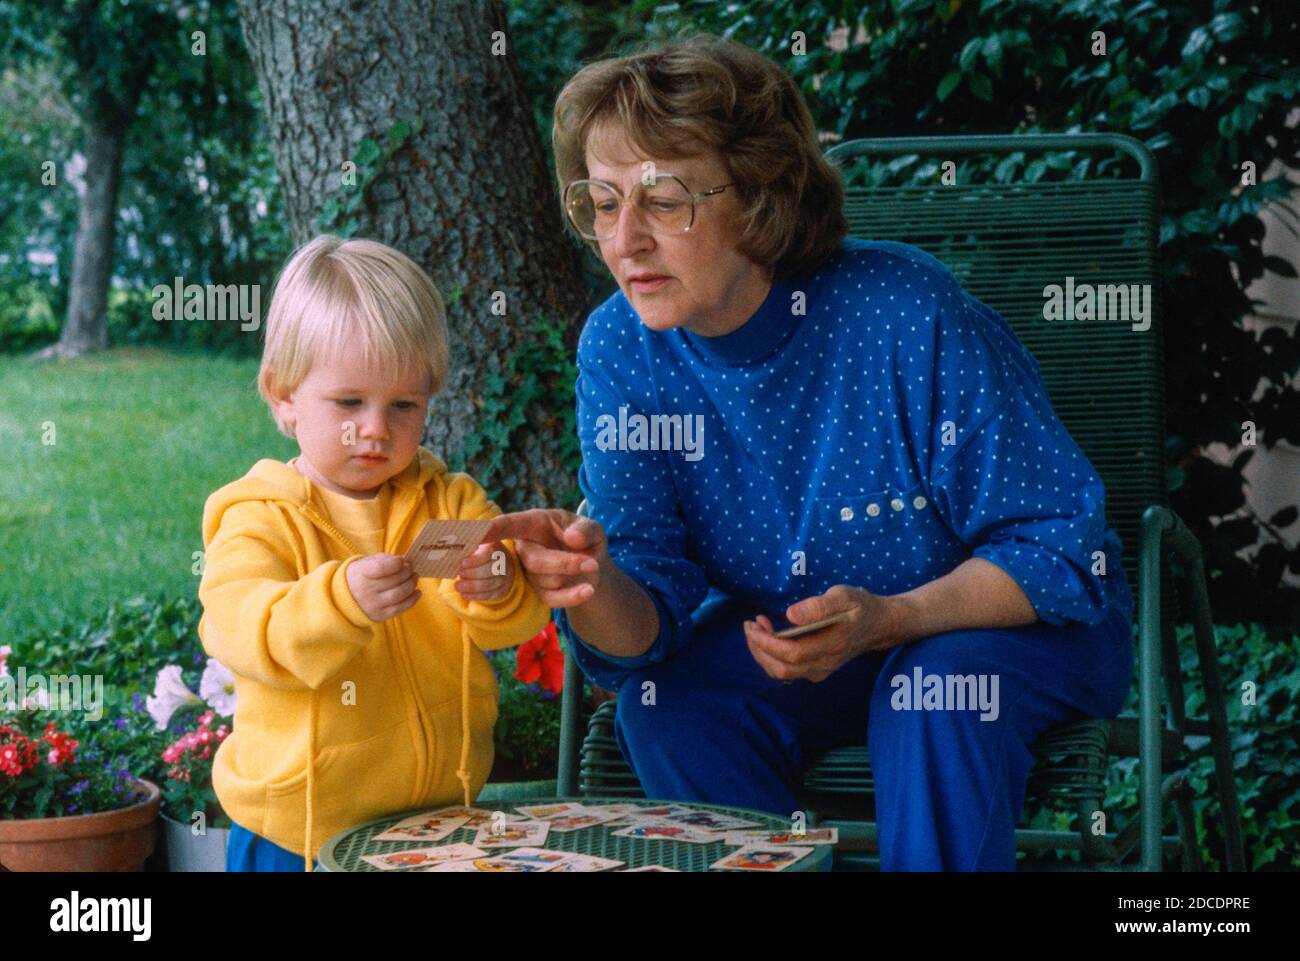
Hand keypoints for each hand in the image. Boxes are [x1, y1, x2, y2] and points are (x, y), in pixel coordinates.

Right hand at [345, 552, 419, 621]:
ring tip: (414, 577)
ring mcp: (373, 605)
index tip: (401, 560)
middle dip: (407, 572)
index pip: (381, 568)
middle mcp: (366, 590)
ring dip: (411, 584)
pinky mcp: (380, 615)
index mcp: (361, 573)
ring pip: (399, 594)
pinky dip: (412, 599)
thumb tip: (404, 562)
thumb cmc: (362, 576)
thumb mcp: (366, 562)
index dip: (396, 563)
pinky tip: (417, 592)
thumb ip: (384, 560)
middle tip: (411, 568)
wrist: (344, 599)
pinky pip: (400, 608)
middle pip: (394, 580)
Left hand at [453, 539, 514, 602]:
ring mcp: (505, 578)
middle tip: (459, 574)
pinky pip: (489, 595)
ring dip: (472, 586)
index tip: (463, 563)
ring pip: (489, 584)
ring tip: (458, 586)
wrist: (499, 567)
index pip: (489, 553)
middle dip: (473, 573)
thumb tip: (455, 553)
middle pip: (491, 570)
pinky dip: (475, 596)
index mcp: (496, 549)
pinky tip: (464, 595)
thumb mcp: (478, 548)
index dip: (476, 559)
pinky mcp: (502, 591)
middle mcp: (504, 563)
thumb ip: (469, 549)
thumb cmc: (482, 555)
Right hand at [481, 509, 603, 607]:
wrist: (591, 562)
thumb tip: (572, 537)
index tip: (478, 534)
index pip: (509, 525)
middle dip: (565, 563)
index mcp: (532, 523)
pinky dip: (572, 596)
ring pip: (547, 581)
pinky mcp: (538, 592)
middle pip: (534, 561)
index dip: (492, 530)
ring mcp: (528, 572)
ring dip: (573, 575)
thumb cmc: (584, 537)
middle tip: (592, 563)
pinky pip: (551, 599)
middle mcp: (525, 547)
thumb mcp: (592, 528)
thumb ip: (586, 530)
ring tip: (589, 564)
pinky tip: (587, 590)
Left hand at [743, 584, 903, 682]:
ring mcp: (820, 670)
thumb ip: (819, 606)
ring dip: (762, 652)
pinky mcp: (815, 670)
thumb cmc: (860, 607)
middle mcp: (825, 664)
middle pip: (782, 669)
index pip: (793, 654)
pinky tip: (768, 635)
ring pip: (781, 673)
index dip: (768, 643)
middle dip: (759, 648)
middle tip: (749, 624)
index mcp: (833, 645)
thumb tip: (790, 615)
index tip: (754, 624)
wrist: (878, 625)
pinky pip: (786, 671)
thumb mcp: (844, 596)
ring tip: (756, 627)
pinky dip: (770, 656)